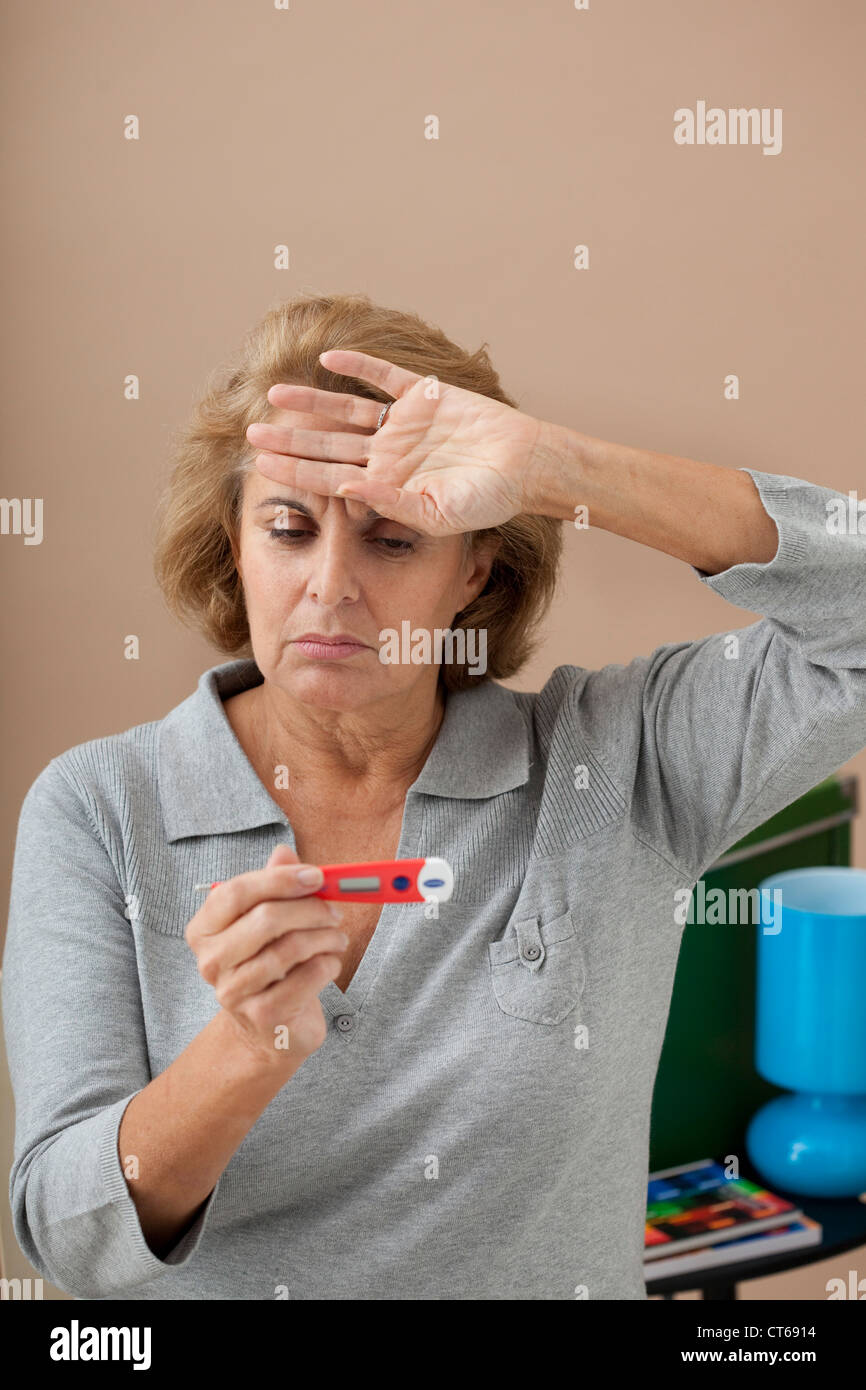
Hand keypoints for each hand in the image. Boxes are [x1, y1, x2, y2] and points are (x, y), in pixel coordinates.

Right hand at [184, 845, 347, 1064]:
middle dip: (310, 909)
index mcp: (205, 929)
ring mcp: (233, 992)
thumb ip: (274, 886)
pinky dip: (328, 964)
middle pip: (265, 919)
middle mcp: (211, 961)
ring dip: (325, 937)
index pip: (235, 893)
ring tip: (337, 937)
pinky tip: (330, 962)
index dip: (279, 880)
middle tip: (334, 910)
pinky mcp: (263, 1016)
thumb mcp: (268, 922)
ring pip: (289, 949)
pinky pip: (306, 978)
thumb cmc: (269, 966)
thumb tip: (284, 852)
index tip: (316, 876)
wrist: (268, 1029)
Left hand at [246, 349, 545, 534]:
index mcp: (388, 487)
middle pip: (328, 446)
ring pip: (346, 412)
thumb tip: (346, 492)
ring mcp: (405, 425)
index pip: (330, 480)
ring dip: (311, 403)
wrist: (528, 467)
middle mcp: (389, 455)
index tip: (261, 467)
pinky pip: (385, 378)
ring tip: (274, 395)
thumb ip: (391, 504)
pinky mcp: (426, 396)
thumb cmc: (488, 499)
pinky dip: (359, 367)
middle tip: (250, 435)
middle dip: (290, 441)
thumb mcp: (438, 513)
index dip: (295, 473)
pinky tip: (329, 360)